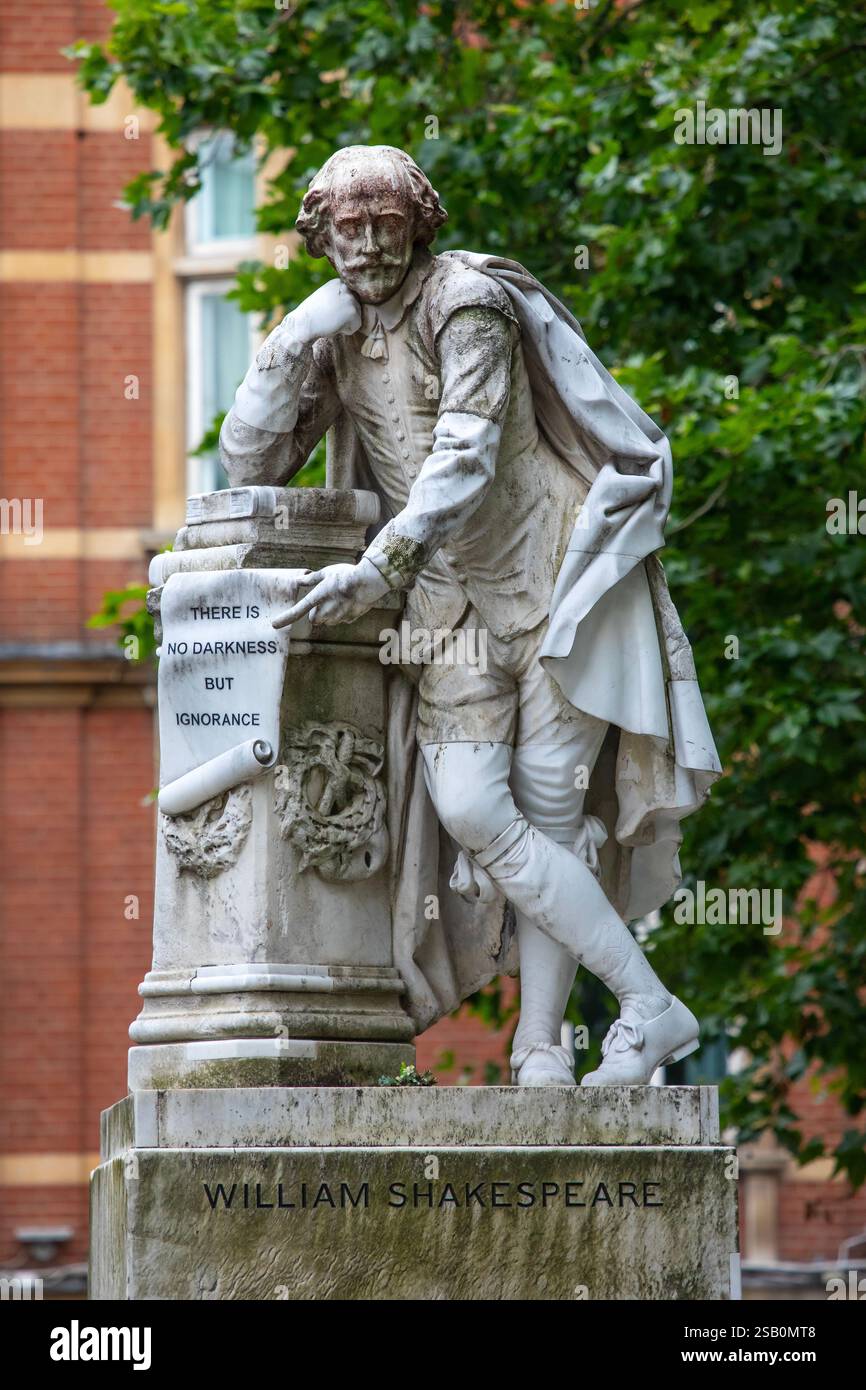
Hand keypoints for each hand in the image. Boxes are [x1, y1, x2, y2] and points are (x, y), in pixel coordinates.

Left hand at [272, 560, 389, 630]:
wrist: (370, 581)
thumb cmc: (347, 574)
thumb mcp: (327, 572)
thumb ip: (311, 579)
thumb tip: (298, 580)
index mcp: (318, 597)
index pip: (297, 611)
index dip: (284, 619)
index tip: (274, 625)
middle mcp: (326, 610)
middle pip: (314, 618)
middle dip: (316, 612)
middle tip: (325, 598)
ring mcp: (338, 617)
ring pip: (327, 620)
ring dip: (329, 614)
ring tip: (339, 598)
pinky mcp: (349, 619)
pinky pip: (341, 619)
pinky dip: (342, 613)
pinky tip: (349, 601)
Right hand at [287, 279, 362, 343]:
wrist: (303, 323)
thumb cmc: (311, 315)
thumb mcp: (324, 297)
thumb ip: (337, 297)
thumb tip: (348, 305)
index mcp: (338, 282)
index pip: (349, 298)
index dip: (340, 309)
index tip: (328, 311)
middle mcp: (346, 288)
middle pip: (355, 307)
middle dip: (344, 316)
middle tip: (329, 317)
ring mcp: (351, 299)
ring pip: (357, 317)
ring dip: (346, 323)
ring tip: (331, 320)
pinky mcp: (353, 312)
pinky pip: (356, 326)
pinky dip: (346, 330)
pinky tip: (334, 325)